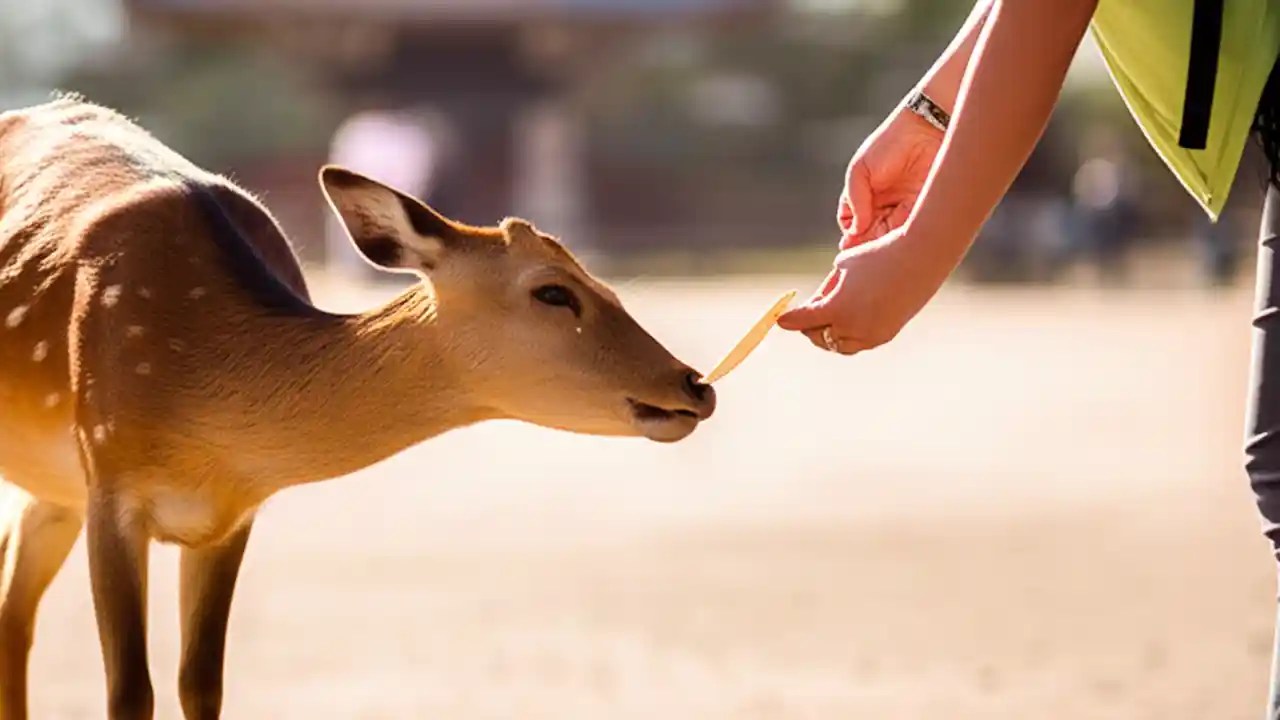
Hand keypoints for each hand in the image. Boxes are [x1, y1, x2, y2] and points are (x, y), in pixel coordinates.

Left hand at [778, 226, 953, 354]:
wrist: (921, 259)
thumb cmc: (878, 255)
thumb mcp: (844, 266)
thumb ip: (828, 288)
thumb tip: (818, 302)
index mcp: (837, 308)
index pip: (803, 320)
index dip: (789, 320)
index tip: (780, 320)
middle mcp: (852, 327)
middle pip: (818, 336)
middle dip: (809, 327)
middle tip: (806, 315)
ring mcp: (871, 335)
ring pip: (838, 345)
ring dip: (829, 335)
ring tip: (826, 320)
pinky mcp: (886, 335)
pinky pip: (859, 343)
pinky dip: (849, 336)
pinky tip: (848, 322)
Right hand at [838, 109, 942, 248]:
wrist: (929, 128)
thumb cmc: (890, 143)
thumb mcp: (861, 170)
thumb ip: (854, 200)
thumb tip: (854, 231)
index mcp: (865, 198)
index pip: (853, 228)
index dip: (851, 239)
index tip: (850, 248)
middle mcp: (884, 207)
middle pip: (871, 237)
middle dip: (868, 248)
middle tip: (865, 257)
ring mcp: (904, 210)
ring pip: (889, 238)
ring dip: (885, 246)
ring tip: (881, 250)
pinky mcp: (922, 210)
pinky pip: (910, 232)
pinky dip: (903, 239)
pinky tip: (898, 242)